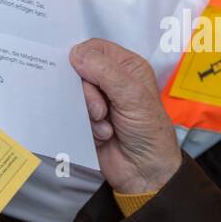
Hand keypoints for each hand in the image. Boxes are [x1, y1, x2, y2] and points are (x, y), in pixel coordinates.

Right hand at [70, 39, 181, 194]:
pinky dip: (85, 126)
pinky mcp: (87, 120)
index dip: (84, 59)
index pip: (94, 49)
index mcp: (127, 67)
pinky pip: (71, 114)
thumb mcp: (132, 96)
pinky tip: (102, 135)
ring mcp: (98, 101)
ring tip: (105, 125)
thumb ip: (106, 72)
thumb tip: (76, 54)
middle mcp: (112, 81)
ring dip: (88, 112)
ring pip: (73, 94)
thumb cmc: (149, 132)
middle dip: (87, 93)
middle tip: (100, 110)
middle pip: (79, 72)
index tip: (83, 76)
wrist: (145, 172)